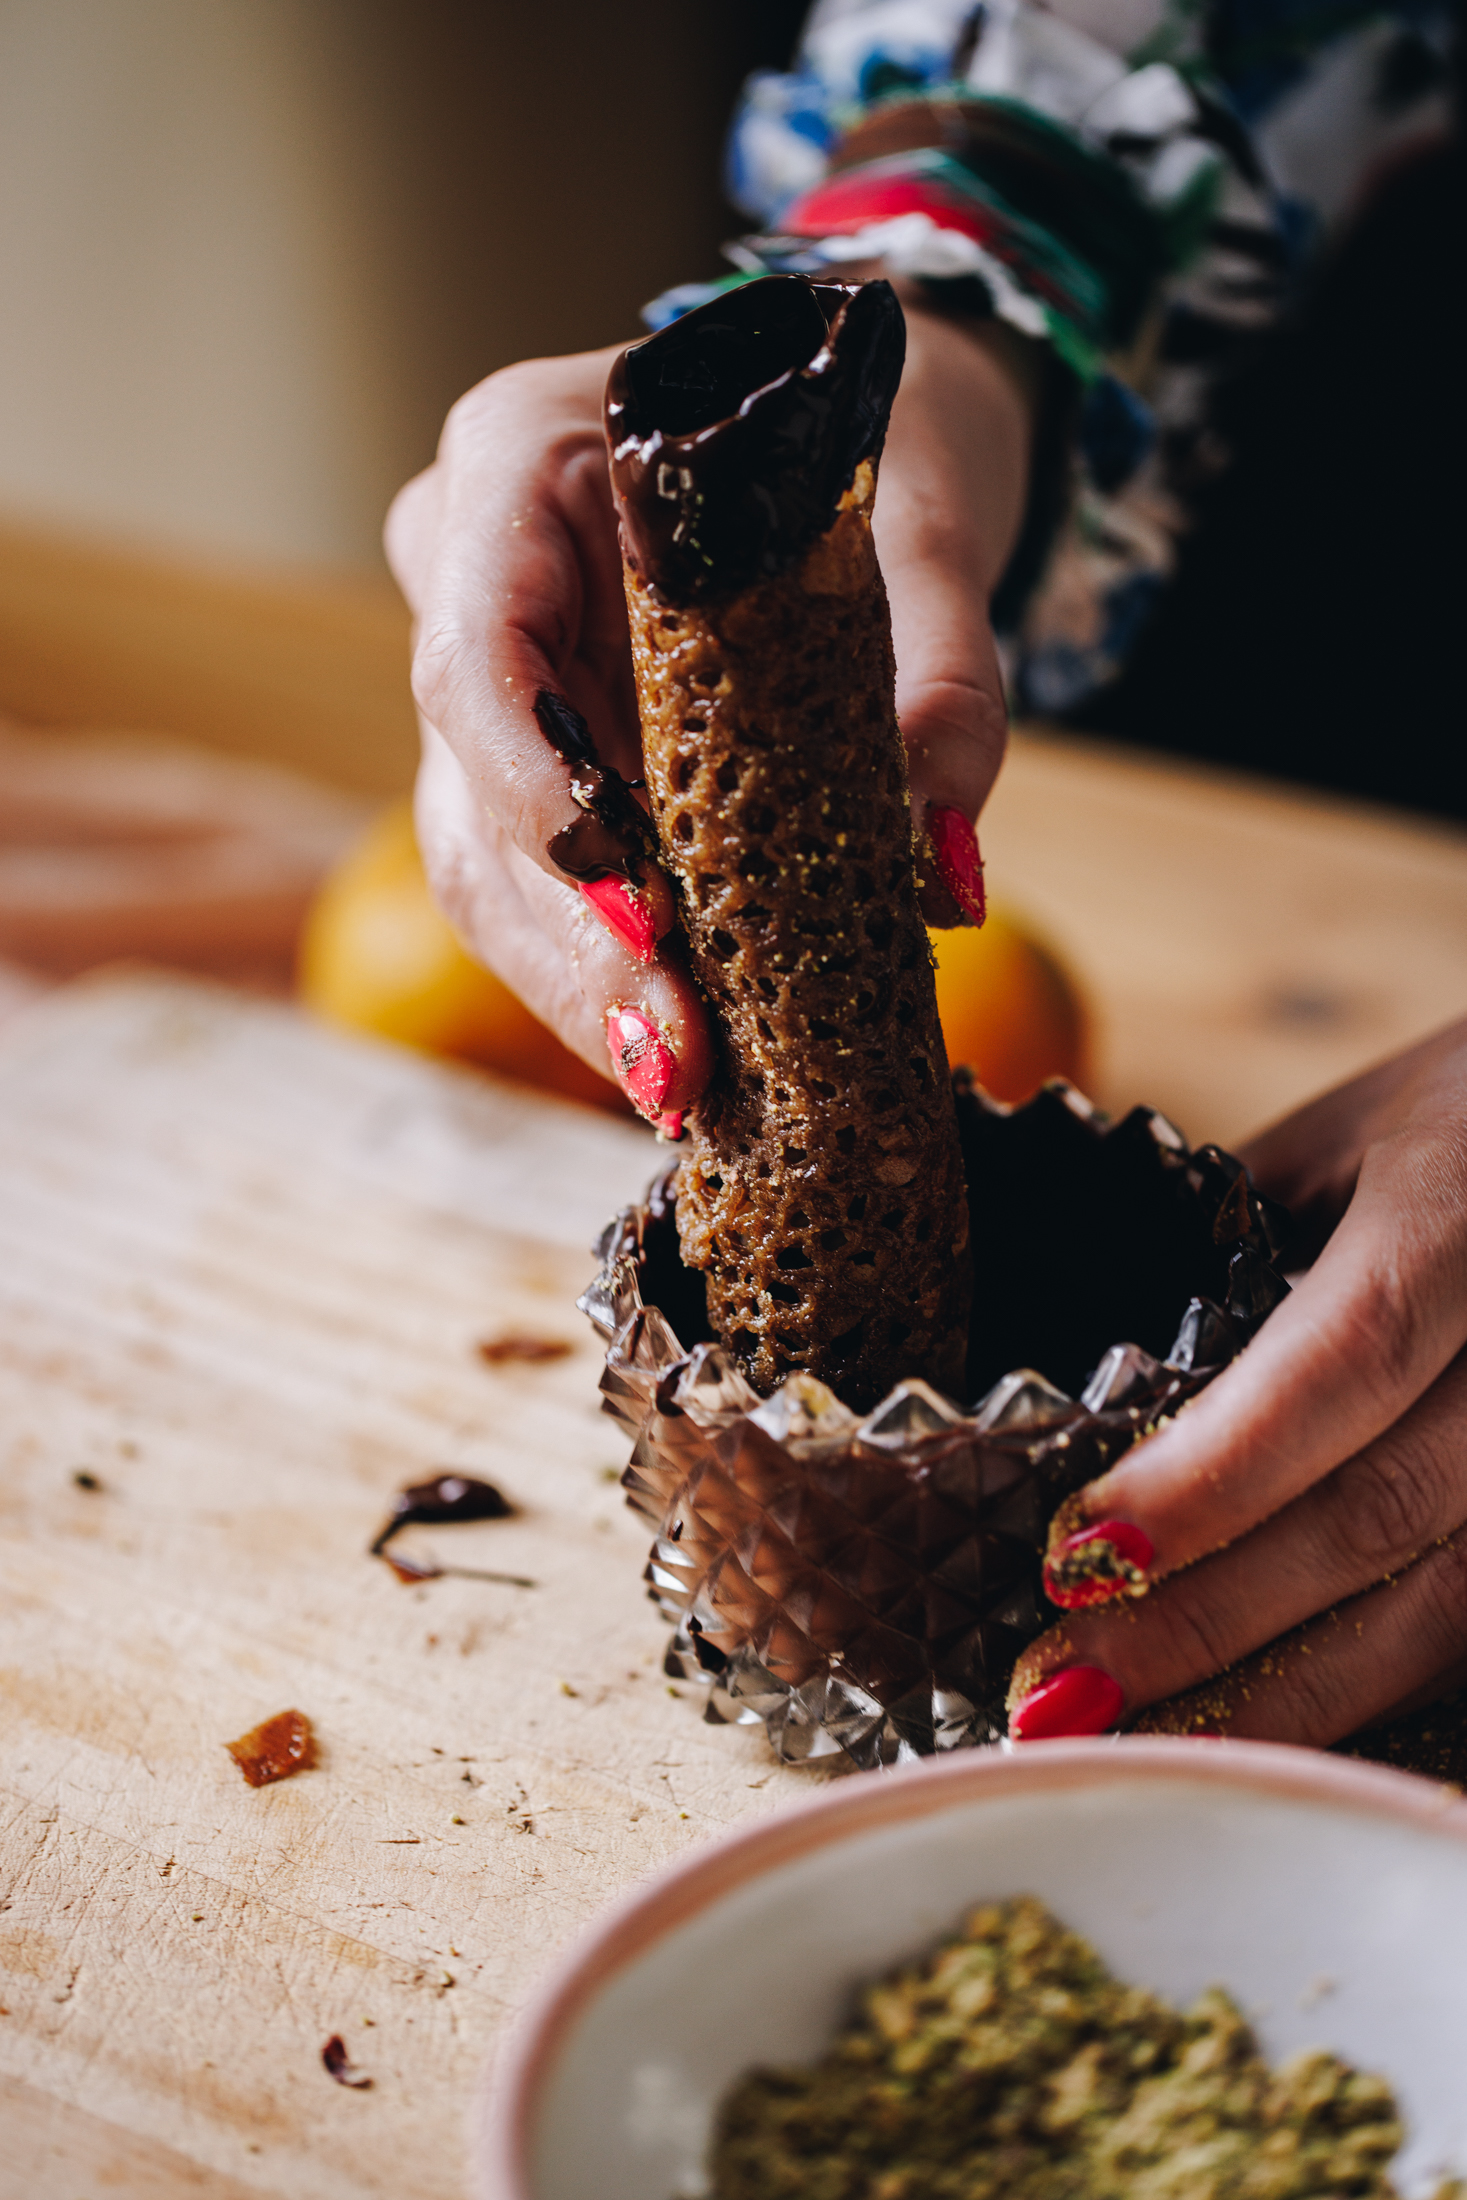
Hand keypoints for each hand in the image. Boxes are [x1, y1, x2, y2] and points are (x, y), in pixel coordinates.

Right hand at [384, 304, 1032, 1118]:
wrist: (845, 414)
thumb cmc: (863, 432)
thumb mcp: (925, 520)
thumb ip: (943, 670)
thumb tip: (941, 858)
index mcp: (521, 461)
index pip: (478, 648)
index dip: (531, 787)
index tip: (631, 896)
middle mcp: (473, 573)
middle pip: (475, 795)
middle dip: (573, 942)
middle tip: (676, 1057)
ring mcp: (493, 677)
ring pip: (486, 867)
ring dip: (580, 986)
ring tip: (681, 1086)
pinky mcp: (534, 758)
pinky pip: (540, 885)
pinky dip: (607, 972)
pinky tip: (677, 1051)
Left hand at [1007, 1017, 1466, 1746]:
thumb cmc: (1455, 1124)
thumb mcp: (1336, 1140)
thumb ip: (1221, 1241)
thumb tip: (1055, 1378)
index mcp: (1460, 1210)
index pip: (1344, 1356)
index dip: (1214, 1473)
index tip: (1075, 1551)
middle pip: (1383, 1509)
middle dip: (1208, 1617)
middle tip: (1054, 1690)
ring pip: (1450, 1606)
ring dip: (1285, 1698)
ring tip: (1132, 1745)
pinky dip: (1370, 1701)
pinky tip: (1264, 1745)